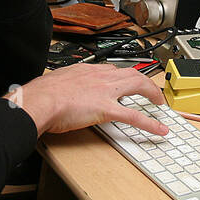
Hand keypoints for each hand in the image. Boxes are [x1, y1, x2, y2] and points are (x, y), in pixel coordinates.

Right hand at [8, 63, 169, 136]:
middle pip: (131, 73)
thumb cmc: (41, 95)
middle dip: (145, 81)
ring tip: (160, 103)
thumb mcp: (54, 83)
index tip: (126, 80)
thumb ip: (63, 86)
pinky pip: (135, 117)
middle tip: (152, 91)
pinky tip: (159, 129)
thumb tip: (59, 91)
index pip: (112, 70)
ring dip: (152, 94)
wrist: (39, 101)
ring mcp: (105, 92)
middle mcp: (99, 77)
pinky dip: (150, 124)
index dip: (122, 76)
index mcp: (86, 70)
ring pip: (138, 86)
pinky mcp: (107, 109)